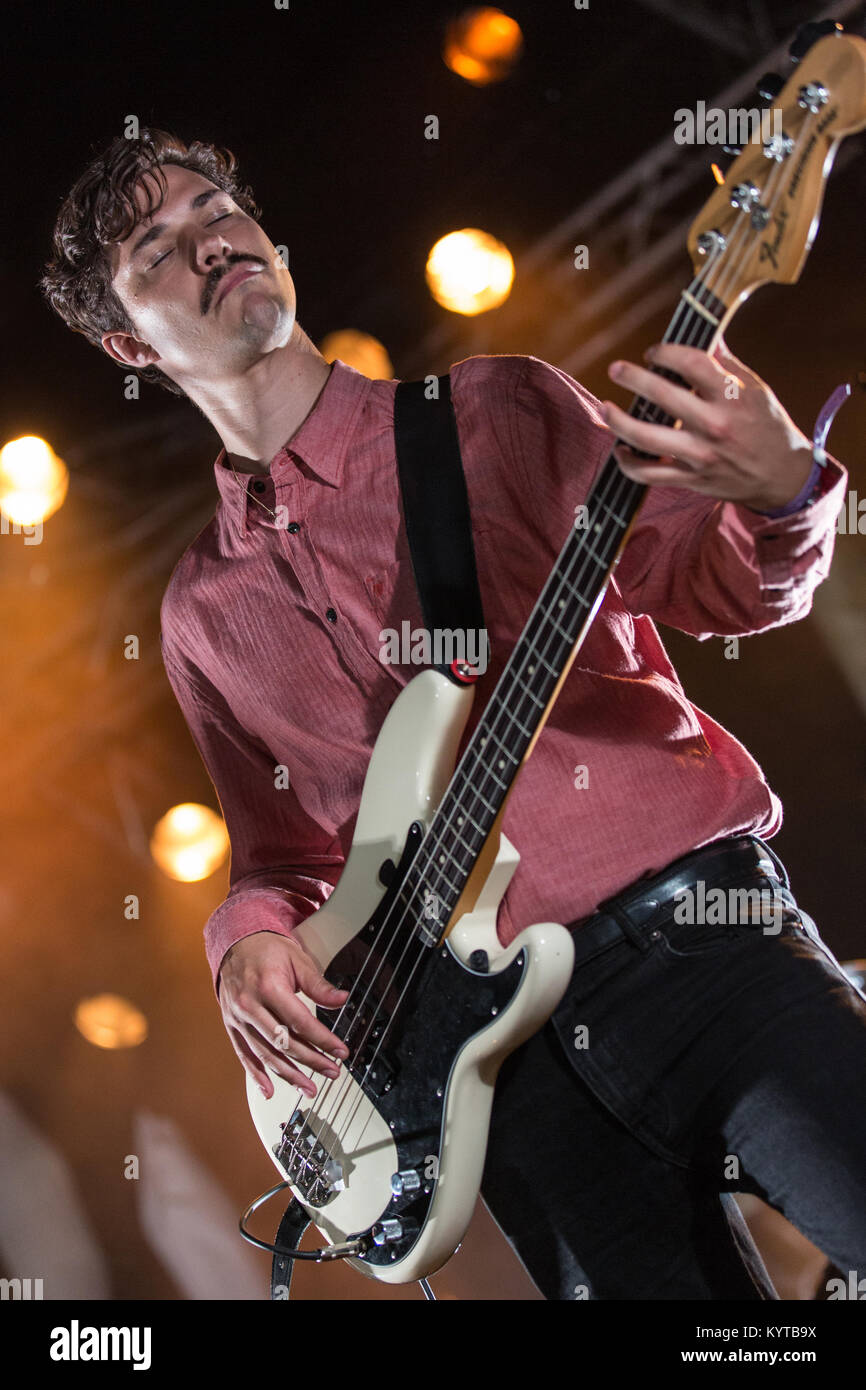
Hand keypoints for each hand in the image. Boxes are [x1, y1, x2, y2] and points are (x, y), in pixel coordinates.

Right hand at [218, 931, 349, 1100]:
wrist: (236, 943)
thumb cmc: (269, 951)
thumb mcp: (298, 960)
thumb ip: (318, 985)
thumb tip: (342, 1000)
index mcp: (268, 987)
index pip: (300, 1022)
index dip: (323, 1040)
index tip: (341, 1052)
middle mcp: (250, 1005)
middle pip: (284, 1042)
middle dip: (311, 1061)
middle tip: (332, 1073)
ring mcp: (238, 1018)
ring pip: (265, 1054)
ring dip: (289, 1075)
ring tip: (309, 1088)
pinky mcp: (231, 1026)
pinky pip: (244, 1055)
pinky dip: (256, 1075)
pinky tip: (270, 1090)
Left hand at [599, 337, 813, 512]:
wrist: (782, 476)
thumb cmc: (767, 426)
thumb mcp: (756, 389)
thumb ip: (726, 364)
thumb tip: (706, 334)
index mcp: (732, 396)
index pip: (692, 363)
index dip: (666, 353)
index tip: (654, 353)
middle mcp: (715, 425)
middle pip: (663, 396)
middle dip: (633, 378)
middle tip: (616, 369)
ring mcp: (701, 455)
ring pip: (648, 438)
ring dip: (620, 422)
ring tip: (605, 409)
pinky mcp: (692, 479)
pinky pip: (650, 474)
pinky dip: (629, 463)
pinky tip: (621, 449)